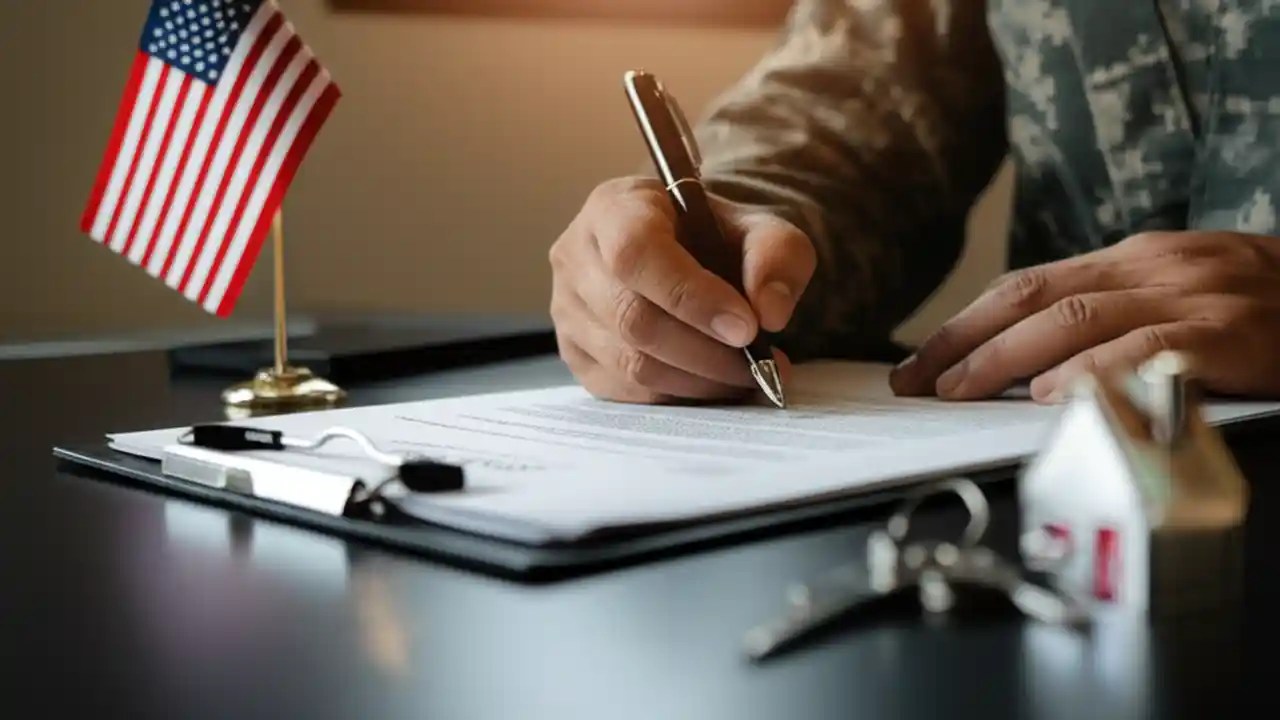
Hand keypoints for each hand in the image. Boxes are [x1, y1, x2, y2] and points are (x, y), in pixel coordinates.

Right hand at [548, 177, 815, 403]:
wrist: (680, 253)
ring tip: (747, 376)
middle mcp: (576, 256)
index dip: (691, 297)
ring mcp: (566, 310)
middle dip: (707, 352)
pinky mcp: (574, 354)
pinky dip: (678, 396)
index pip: (636, 254)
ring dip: (699, 380)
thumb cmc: (712, 236)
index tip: (747, 328)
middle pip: (633, 319)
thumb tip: (770, 313)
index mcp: (614, 208)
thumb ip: (775, 256)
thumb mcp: (757, 227)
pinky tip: (713, 384)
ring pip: (631, 363)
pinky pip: (625, 390)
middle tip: (761, 364)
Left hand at [889, 230, 1279, 401]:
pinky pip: (1148, 351)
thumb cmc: (1256, 303)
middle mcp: (1152, 268)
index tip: (917, 363)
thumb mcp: (1176, 290)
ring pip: (1076, 321)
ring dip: (1005, 359)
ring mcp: (1191, 298)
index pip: (1024, 286)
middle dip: (964, 343)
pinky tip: (1055, 398)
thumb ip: (1109, 314)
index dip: (963, 325)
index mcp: (1131, 259)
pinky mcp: (1228, 334)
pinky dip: (1095, 373)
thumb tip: (1026, 361)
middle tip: (915, 383)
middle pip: (1033, 300)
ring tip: (960, 391)